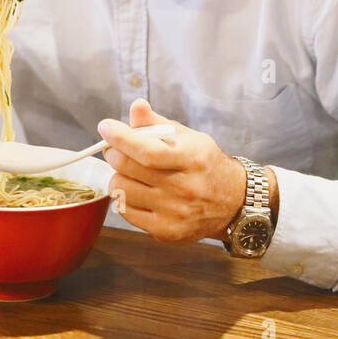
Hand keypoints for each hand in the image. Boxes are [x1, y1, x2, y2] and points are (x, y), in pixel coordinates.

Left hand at [100, 99, 246, 242]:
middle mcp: (184, 188)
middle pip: (129, 168)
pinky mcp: (166, 232)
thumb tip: (136, 106)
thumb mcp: (189, 138)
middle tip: (117, 149)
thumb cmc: (205, 165)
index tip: (105, 126)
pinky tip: (137, 191)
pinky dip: (124, 198)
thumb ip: (158, 123)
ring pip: (121, 190)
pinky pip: (126, 211)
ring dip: (118, 176)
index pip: (148, 150)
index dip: (121, 138)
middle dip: (114, 153)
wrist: (232, 203)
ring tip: (130, 172)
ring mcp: (175, 213)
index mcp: (192, 159)